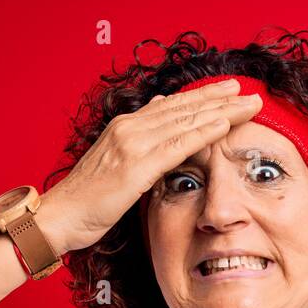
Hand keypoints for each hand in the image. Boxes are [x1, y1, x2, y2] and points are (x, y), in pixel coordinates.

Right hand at [35, 78, 262, 254]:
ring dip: (220, 111)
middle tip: (248, 91)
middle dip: (218, 98)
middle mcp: (130, 129)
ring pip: (186, 122)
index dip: (202, 97)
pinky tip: (224, 125)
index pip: (172, 107)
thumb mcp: (114, 162)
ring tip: (247, 104)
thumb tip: (158, 110)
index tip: (228, 91)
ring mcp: (132, 145)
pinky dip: (203, 133)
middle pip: (183, 108)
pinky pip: (177, 147)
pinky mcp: (136, 167)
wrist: (59, 217)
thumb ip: (138, 138)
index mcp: (126, 127)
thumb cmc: (87, 199)